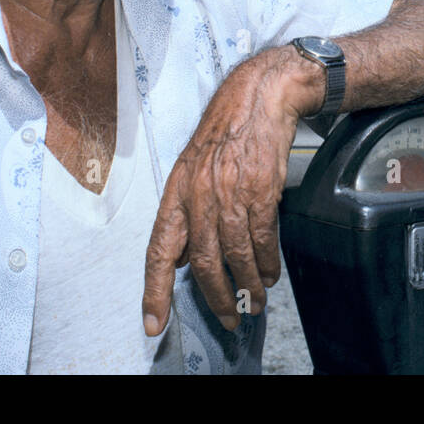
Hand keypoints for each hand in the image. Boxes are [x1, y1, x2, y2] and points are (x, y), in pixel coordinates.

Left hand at [142, 46, 320, 333]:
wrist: (257, 99)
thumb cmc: (224, 133)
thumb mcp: (190, 169)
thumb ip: (183, 214)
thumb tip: (177, 258)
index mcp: (176, 192)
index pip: (158, 250)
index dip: (154, 291)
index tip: (154, 324)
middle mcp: (199, 195)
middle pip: (202, 261)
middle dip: (215, 297)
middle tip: (228, 318)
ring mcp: (231, 193)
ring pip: (235, 254)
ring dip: (246, 285)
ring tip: (254, 302)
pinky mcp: (261, 190)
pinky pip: (263, 238)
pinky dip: (266, 262)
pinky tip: (269, 274)